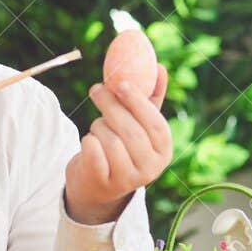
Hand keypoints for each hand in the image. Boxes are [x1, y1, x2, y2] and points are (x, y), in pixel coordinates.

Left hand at [64, 66, 170, 225]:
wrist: (98, 184)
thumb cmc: (122, 145)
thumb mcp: (139, 125)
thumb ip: (150, 98)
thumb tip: (159, 67)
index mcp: (163, 151)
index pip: (156, 125)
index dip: (138, 103)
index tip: (121, 83)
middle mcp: (149, 169)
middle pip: (131, 132)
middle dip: (111, 106)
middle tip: (96, 88)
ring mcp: (127, 180)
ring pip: (109, 140)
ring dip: (98, 126)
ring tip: (98, 128)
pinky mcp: (103, 183)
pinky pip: (92, 152)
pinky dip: (88, 141)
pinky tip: (90, 142)